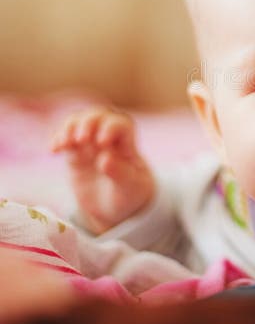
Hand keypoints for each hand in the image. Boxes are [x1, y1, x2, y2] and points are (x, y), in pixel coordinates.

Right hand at [51, 108, 154, 232]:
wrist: (113, 207)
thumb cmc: (128, 194)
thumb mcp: (130, 188)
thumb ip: (120, 173)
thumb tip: (104, 158)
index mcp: (127, 144)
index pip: (121, 124)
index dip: (110, 128)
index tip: (101, 143)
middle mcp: (109, 138)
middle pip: (98, 116)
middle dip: (88, 122)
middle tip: (81, 139)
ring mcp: (90, 144)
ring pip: (80, 122)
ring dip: (71, 127)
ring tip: (65, 143)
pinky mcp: (75, 153)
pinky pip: (65, 138)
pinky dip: (58, 139)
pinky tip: (54, 150)